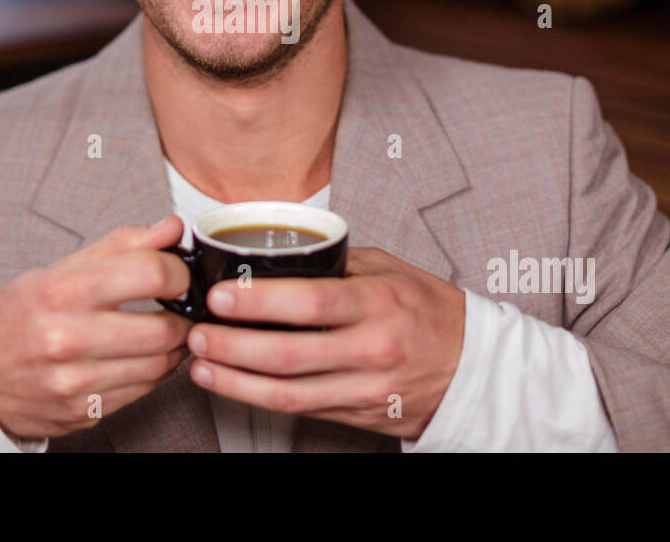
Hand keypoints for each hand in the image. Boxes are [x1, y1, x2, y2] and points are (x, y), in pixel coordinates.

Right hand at [0, 215, 191, 439]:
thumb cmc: (18, 315)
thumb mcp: (58, 269)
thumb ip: (121, 245)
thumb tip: (171, 228)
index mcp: (61, 290)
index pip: (149, 273)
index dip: (177, 271)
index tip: (177, 274)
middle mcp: (66, 338)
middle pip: (163, 327)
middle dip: (184, 315)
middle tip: (181, 306)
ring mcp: (74, 381)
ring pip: (159, 365)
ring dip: (174, 346)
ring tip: (166, 329)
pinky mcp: (83, 411)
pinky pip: (142, 391)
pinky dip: (154, 371)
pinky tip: (144, 356)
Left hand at [184, 246, 464, 438]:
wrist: (472, 369)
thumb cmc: (428, 311)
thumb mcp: (390, 271)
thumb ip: (337, 264)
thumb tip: (278, 253)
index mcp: (380, 304)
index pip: (313, 303)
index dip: (261, 302)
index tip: (221, 296)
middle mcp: (371, 350)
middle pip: (290, 354)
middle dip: (233, 345)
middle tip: (197, 331)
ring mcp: (364, 389)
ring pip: (288, 393)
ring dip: (235, 380)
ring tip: (200, 362)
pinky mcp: (356, 415)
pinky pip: (300, 409)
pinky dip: (258, 398)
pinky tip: (230, 383)